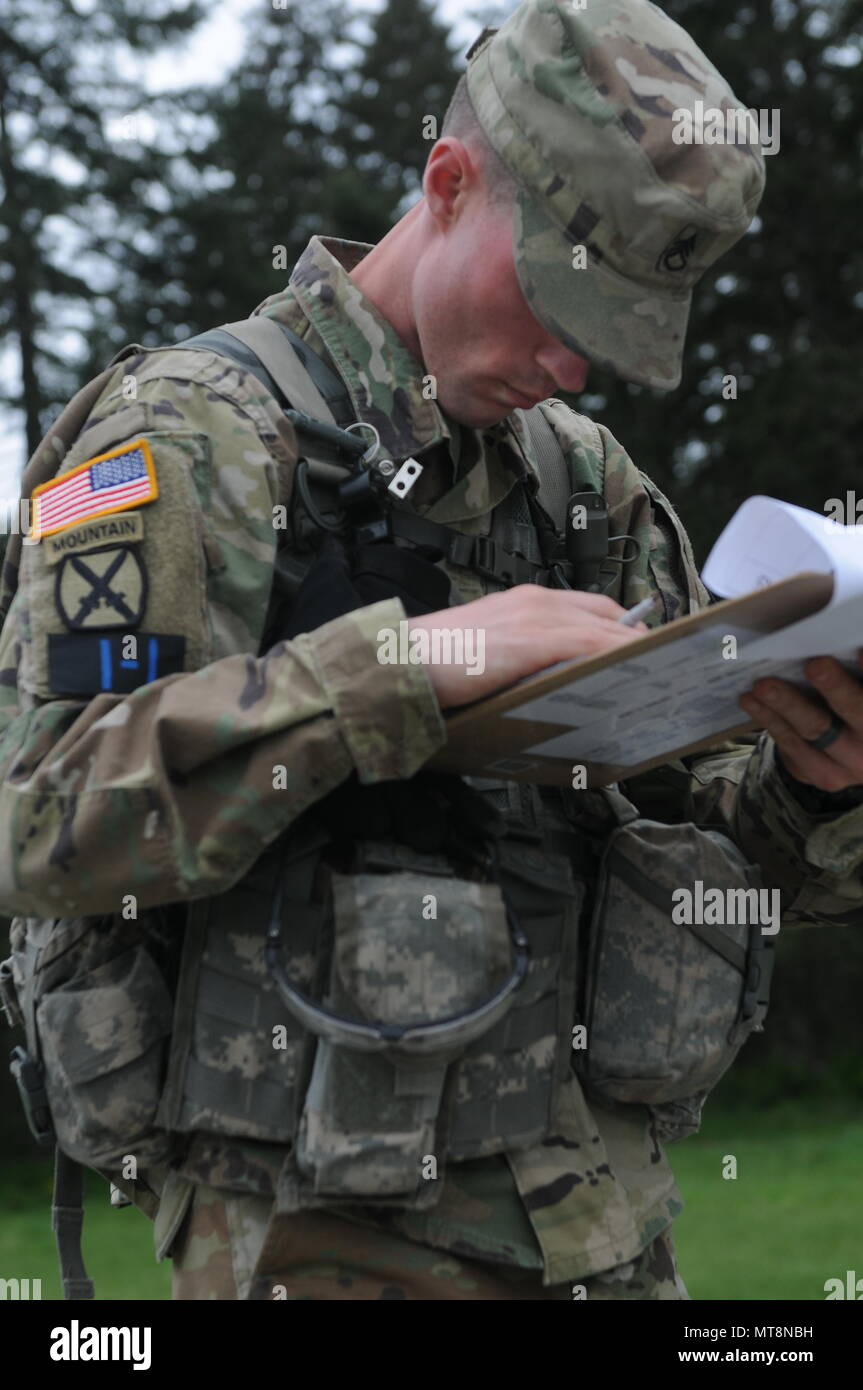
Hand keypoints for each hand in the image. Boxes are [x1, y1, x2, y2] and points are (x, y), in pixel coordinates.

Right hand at [408, 585, 646, 707]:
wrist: (398, 662)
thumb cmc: (433, 663)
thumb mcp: (487, 651)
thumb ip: (522, 657)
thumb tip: (553, 682)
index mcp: (523, 602)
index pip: (591, 608)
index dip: (623, 626)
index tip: (643, 647)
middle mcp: (534, 602)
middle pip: (607, 613)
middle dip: (639, 637)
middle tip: (665, 663)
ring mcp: (534, 619)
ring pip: (605, 628)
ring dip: (637, 649)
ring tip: (664, 671)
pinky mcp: (531, 641)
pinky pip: (590, 644)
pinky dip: (617, 655)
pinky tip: (635, 672)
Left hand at [739, 653, 862, 792]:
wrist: (858, 757)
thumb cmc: (857, 704)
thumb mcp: (857, 689)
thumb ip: (853, 675)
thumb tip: (845, 638)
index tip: (860, 651)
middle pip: (856, 709)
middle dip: (835, 687)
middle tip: (815, 665)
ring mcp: (851, 763)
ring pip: (815, 729)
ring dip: (786, 704)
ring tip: (763, 685)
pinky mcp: (823, 774)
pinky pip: (791, 744)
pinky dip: (769, 719)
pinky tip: (750, 700)